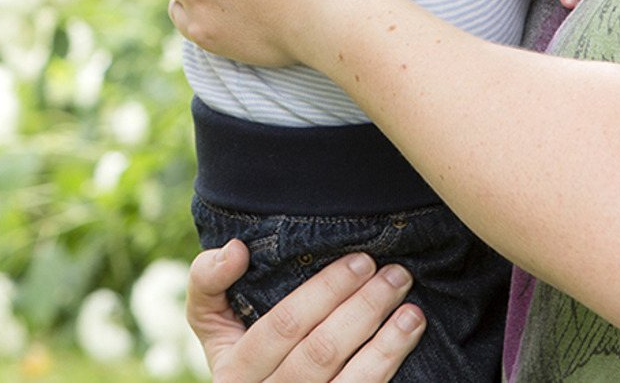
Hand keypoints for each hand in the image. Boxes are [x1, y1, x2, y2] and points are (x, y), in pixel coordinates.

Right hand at [191, 241, 424, 382]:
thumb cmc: (240, 352)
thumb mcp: (210, 322)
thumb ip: (208, 281)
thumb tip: (237, 250)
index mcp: (234, 370)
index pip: (282, 326)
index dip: (324, 292)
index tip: (361, 261)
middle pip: (321, 351)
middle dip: (363, 307)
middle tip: (394, 273)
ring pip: (351, 381)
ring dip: (387, 341)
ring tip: (412, 308)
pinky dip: (389, 364)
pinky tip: (408, 337)